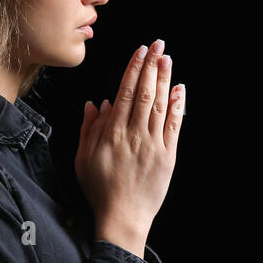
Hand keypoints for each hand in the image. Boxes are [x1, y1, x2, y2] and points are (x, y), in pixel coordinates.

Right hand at [75, 40, 184, 246]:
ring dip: (165, 79)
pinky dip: (178, 106)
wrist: (123, 218)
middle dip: (152, 66)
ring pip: (160, 105)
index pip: (125, 93)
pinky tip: (179, 90)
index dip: (134, 69)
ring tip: (167, 59)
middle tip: (158, 45)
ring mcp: (153, 145)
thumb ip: (89, 129)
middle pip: (145, 93)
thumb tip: (96, 104)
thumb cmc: (100, 190)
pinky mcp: (167, 156)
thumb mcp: (82, 159)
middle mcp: (134, 135)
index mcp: (112, 134)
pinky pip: (174, 125)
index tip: (140, 51)